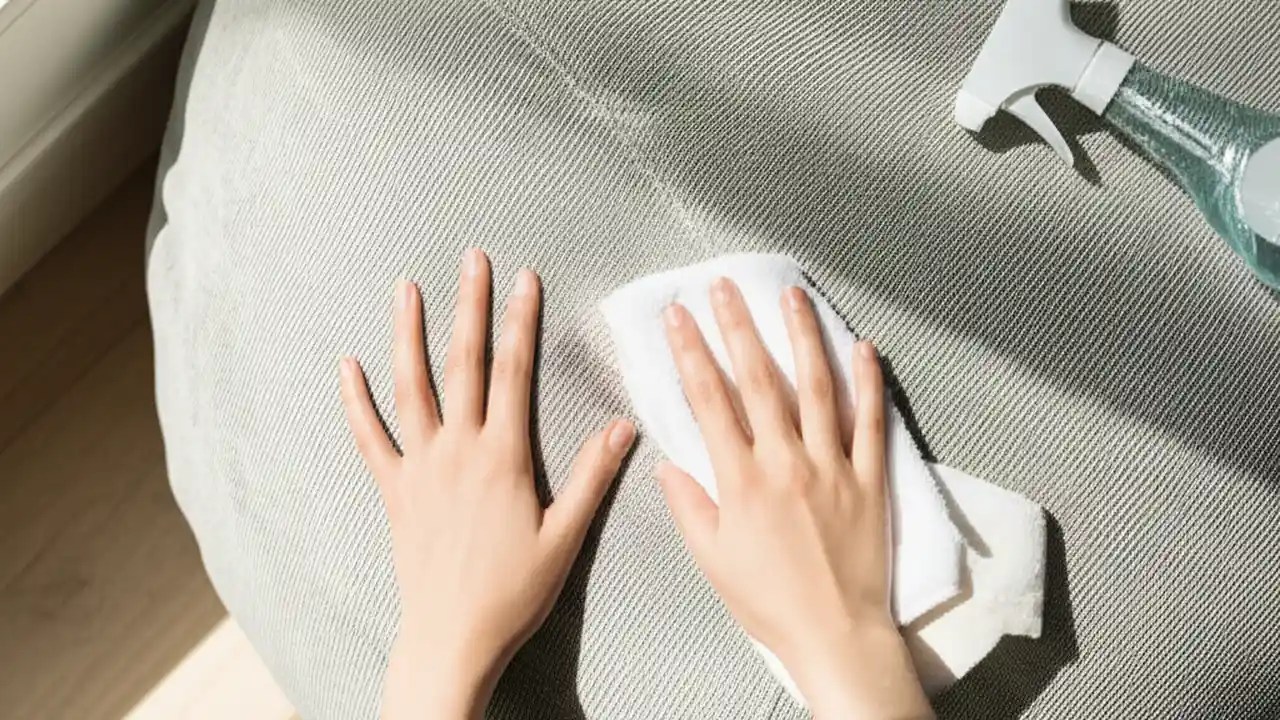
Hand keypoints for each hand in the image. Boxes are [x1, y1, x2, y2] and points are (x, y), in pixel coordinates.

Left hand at [340, 249, 634, 719]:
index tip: (525, 279)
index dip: (520, 322)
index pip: (514, 374)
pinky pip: (370, 438)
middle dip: (469, 307)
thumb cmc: (514, 591)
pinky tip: (346, 366)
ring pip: (411, 387)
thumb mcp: (566, 536)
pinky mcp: (394, 490)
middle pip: (463, 364)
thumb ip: (592, 477)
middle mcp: (458, 450)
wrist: (452, 636)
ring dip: (408, 334)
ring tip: (407, 288)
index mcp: (503, 457)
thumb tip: (624, 426)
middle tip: (472, 259)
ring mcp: (420, 467)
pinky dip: (356, 401)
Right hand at [657, 278, 932, 719]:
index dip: (691, 352)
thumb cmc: (766, 600)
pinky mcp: (870, 477)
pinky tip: (863, 346)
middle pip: (759, 379)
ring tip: (791, 295)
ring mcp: (832, 464)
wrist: (835, 633)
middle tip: (725, 285)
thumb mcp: (711, 559)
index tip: (678, 314)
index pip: (710, 401)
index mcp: (741, 479)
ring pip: (817, 386)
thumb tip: (667, 463)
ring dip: (802, 336)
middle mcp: (786, 460)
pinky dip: (869, 382)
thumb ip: (690, 506)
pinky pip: (871, 421)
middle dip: (738, 326)